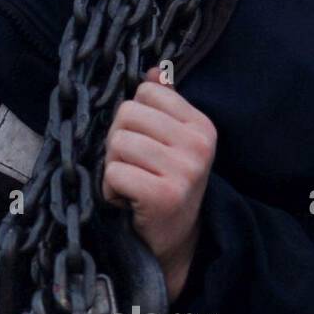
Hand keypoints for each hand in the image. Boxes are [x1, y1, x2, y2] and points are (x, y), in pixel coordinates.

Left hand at [101, 67, 216, 301]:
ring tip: (131, 184)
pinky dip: (110, 188)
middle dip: (118, 142)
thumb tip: (153, 70)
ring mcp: (184, 170)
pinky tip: (127, 201)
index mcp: (202, 125)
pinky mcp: (164, 195)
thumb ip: (164, 106)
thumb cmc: (165, 185)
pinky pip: (114, 172)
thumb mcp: (172, 143)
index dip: (133, 118)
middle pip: (126, 114)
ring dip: (113, 167)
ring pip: (117, 142)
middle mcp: (199, 145)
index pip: (145, 92)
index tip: (145, 146)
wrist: (174, 243)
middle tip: (134, 168)